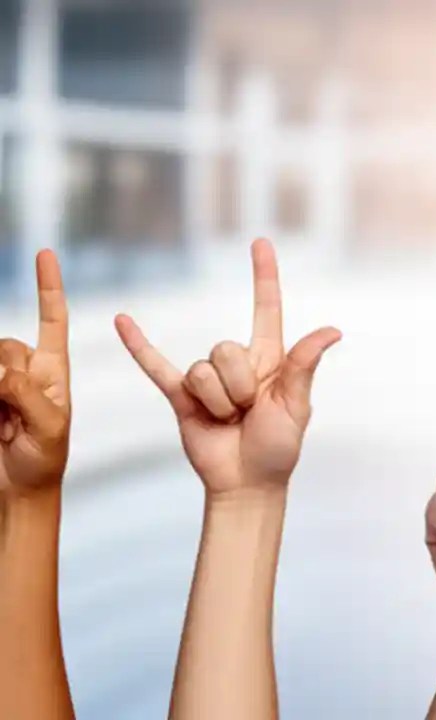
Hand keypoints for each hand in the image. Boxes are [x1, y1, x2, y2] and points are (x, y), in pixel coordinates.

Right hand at [0, 251, 69, 495]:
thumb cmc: (43, 460)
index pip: (52, 320)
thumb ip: (28, 395)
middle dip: (7, 376)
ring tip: (2, 423)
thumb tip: (4, 370)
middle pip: (7, 346)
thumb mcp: (49, 428)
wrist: (19, 490)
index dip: (48, 287)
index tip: (45, 253)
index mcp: (53, 371)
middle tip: (12, 415)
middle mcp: (23, 370)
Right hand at [115, 239, 339, 495]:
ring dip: (217, 402)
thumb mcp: (297, 406)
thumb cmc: (279, 447)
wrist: (246, 483)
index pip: (266, 309)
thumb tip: (332, 330)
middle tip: (250, 413)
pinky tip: (123, 321)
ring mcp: (208, 380)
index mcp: (270, 360)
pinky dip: (139, 346)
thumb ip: (303, 365)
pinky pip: (157, 366)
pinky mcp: (182, 397)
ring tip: (229, 422)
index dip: (264, 276)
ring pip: (202, 370)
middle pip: (226, 349)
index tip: (260, 243)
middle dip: (238, 386)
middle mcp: (238, 363)